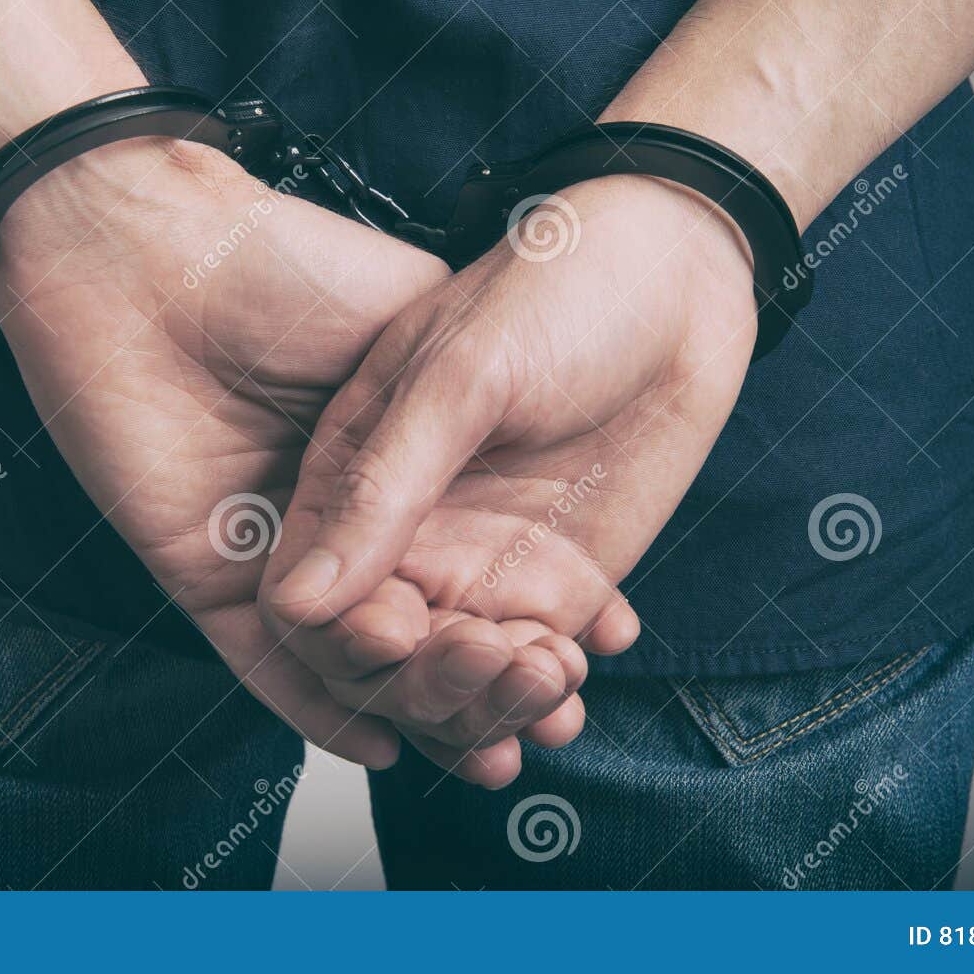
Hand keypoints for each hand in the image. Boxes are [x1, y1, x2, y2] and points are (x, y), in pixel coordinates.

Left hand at [0, 138, 583, 779]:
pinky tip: (384, 745)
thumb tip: (557, 459)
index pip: (462, 563)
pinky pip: (266, 666)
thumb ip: (466, 408)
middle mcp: (339, 521)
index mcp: (391, 466)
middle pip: (419, 625)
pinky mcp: (206, 575)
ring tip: (492, 739)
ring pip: (354, 660)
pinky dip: (321, 711)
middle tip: (550, 702)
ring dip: (422, 705)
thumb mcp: (419, 330)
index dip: (524, 612)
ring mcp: (271, 553)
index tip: (584, 644)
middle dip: (485, 677)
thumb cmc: (288, 267)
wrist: (155, 253)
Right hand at [259, 175, 758, 779]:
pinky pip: (537, 658)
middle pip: (387, 659)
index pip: (312, 600)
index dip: (346, 641)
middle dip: (434, 686)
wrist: (675, 272)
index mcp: (351, 476)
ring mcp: (482, 558)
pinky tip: (592, 657)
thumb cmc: (556, 291)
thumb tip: (298, 602)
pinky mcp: (557, 575)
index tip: (402, 637)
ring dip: (499, 701)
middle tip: (497, 662)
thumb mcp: (459, 377)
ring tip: (553, 678)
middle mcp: (408, 533)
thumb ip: (382, 488)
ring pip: (462, 676)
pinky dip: (557, 685)